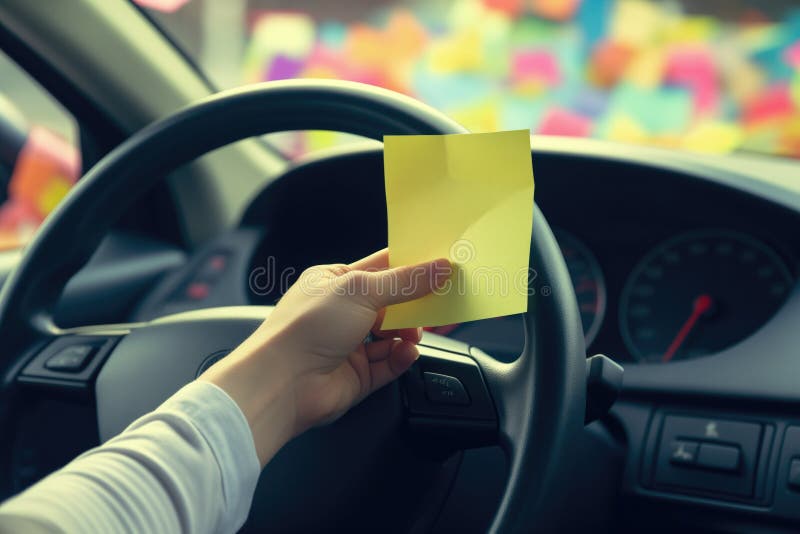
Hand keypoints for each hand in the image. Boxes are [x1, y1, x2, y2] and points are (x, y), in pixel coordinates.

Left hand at [199, 249, 449, 464]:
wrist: (282, 382)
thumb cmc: (307, 327)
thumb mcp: (361, 290)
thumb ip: (405, 281)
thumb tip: (440, 267)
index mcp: (335, 281)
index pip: (381, 267)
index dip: (411, 266)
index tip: (441, 265)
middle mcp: (341, 312)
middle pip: (392, 303)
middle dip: (415, 304)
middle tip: (442, 301)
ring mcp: (349, 344)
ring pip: (394, 335)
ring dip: (409, 334)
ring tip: (415, 334)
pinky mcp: (357, 375)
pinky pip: (389, 363)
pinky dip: (401, 357)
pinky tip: (406, 352)